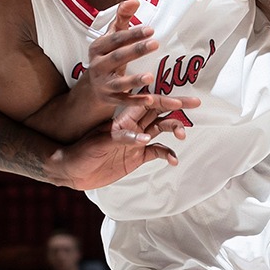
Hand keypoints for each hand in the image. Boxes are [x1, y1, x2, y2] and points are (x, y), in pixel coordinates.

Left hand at [56, 109, 187, 189]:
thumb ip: (124, 139)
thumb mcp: (101, 143)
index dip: (165, 99)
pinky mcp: (137, 157)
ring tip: (182, 135)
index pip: (147, 103)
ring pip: (161, 129)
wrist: (72, 170)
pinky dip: (167, 154)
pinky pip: (158, 152)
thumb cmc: (81, 152)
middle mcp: (133, 126)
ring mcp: (137, 141)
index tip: (180, 99)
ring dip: (174, 129)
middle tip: (196, 104)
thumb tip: (145, 138)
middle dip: (178, 107)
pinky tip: (174, 160)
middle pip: (160, 112)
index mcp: (124, 119)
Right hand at [84, 0, 160, 102]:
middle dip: (135, 51)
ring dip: (134, 80)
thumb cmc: (108, 56)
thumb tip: (135, 0)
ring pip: (119, 82)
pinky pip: (124, 101)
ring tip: (150, 76)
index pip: (116, 39)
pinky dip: (135, 101)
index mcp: (98, 48)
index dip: (132, 34)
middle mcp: (98, 65)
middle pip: (118, 57)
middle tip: (155, 44)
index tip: (150, 30)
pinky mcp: (110, 99)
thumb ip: (123, 18)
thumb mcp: (112, 37)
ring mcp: (103, 84)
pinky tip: (149, 99)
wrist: (93, 86)